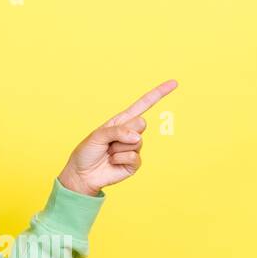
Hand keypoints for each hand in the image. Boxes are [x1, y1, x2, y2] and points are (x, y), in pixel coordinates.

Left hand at [58, 79, 177, 195]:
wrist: (82, 174)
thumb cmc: (87, 152)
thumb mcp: (98, 134)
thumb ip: (118, 131)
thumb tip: (137, 138)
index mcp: (122, 121)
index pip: (143, 105)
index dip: (158, 94)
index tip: (174, 83)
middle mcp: (130, 133)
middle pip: (141, 123)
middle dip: (124, 131)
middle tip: (110, 141)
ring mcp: (134, 148)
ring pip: (136, 142)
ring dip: (118, 148)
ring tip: (108, 153)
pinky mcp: (134, 164)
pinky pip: (134, 157)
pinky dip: (120, 159)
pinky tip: (112, 161)